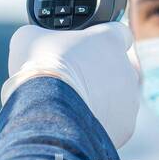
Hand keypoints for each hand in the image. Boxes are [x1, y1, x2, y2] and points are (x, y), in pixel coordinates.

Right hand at [3, 22, 141, 148]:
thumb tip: (33, 40)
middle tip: (74, 81)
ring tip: (73, 107)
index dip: (103, 40)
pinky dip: (99, 124)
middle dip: (99, 74)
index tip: (90, 48)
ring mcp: (129, 100)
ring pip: (119, 97)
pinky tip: (78, 124)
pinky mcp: (125, 127)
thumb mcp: (29, 38)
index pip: (119, 32)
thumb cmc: (40, 69)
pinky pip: (115, 123)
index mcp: (110, 40)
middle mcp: (127, 68)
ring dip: (101, 100)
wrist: (46, 112)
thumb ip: (41, 34)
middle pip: (118, 68)